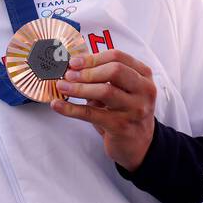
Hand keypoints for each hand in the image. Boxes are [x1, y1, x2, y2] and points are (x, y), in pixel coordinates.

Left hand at [50, 49, 156, 170]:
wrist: (138, 144)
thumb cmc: (126, 112)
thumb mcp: (123, 91)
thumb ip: (104, 77)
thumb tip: (74, 66)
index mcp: (144, 76)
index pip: (118, 57)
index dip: (93, 58)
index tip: (74, 62)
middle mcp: (144, 90)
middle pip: (115, 71)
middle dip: (87, 71)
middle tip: (68, 74)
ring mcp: (135, 109)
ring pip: (105, 91)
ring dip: (79, 87)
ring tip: (62, 86)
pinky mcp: (121, 126)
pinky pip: (92, 114)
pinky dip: (71, 109)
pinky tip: (58, 105)